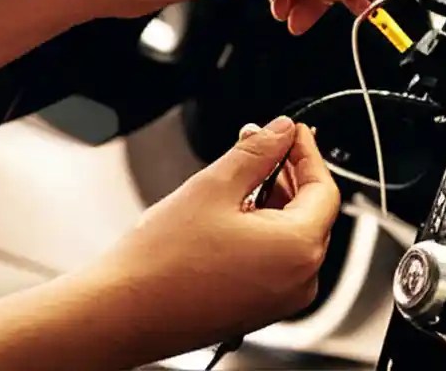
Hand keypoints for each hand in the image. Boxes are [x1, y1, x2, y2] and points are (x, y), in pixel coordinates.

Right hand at [83, 116, 339, 350]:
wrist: (120, 315)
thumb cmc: (160, 264)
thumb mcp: (214, 187)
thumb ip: (258, 152)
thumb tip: (282, 131)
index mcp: (298, 249)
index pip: (324, 188)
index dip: (307, 153)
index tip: (293, 132)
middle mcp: (300, 281)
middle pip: (312, 212)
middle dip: (287, 175)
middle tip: (261, 146)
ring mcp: (281, 299)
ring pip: (292, 236)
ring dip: (273, 202)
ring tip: (240, 178)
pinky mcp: (259, 309)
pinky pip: (276, 260)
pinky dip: (262, 232)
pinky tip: (235, 213)